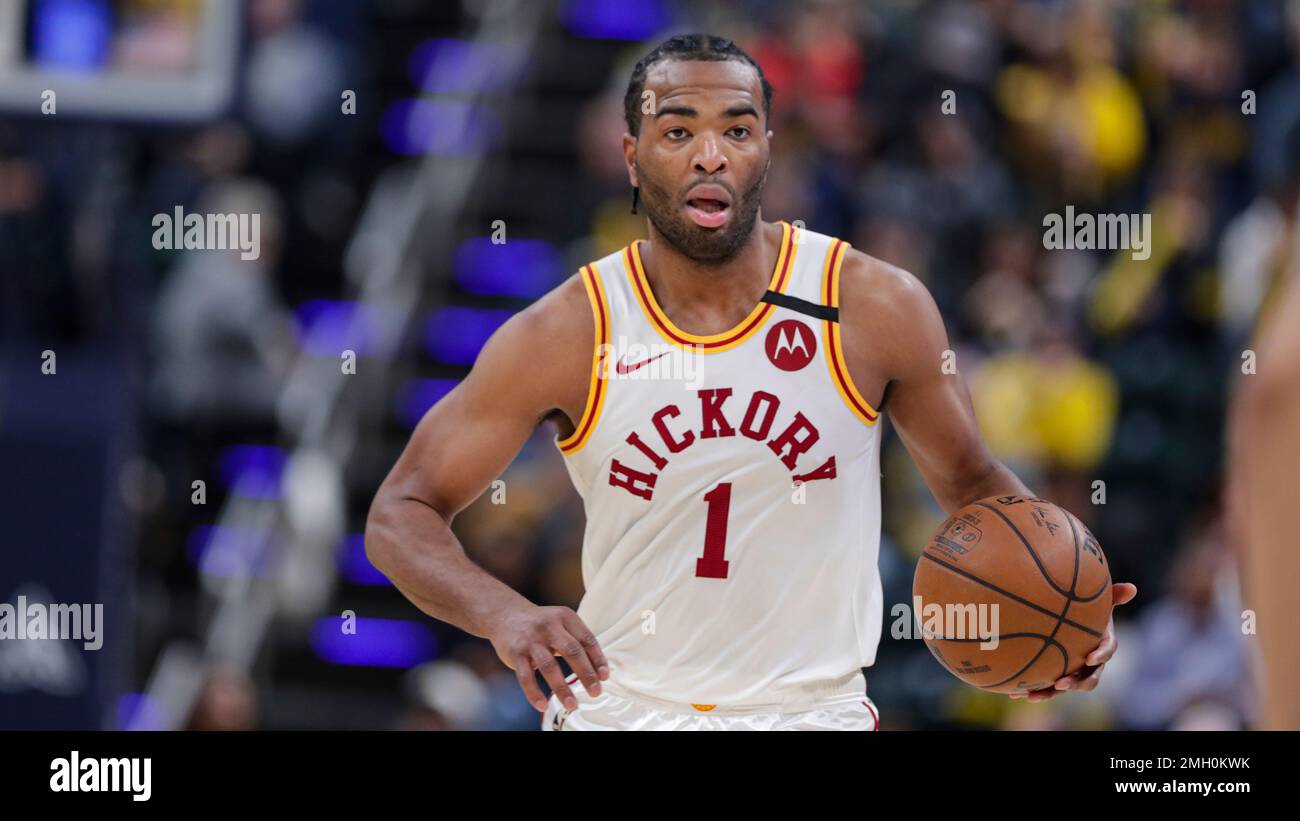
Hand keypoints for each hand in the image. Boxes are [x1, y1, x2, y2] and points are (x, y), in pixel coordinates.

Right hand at [488, 604, 609, 712]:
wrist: (505, 615)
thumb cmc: (542, 625)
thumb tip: (599, 671)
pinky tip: (542, 705)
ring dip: (562, 688)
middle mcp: (549, 626)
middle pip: (572, 651)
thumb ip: (578, 642)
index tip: (604, 677)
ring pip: (549, 666)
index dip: (598, 659)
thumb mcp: (561, 623)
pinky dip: (534, 693)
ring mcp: (531, 640)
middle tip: (596, 692)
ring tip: (572, 705)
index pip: (586, 639)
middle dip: (586, 674)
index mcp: (565, 616)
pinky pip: (525, 677)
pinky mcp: (515, 653)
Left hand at [1010, 582, 1136, 702]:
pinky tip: (1016, 694)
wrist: (1070, 622)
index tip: (1090, 657)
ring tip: (1034, 696)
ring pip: (1066, 687)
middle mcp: (1091, 663)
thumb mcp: (1100, 600)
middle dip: (1076, 683)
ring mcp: (1075, 671)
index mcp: (1103, 645)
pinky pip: (1047, 687)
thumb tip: (1132, 587)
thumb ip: (1113, 595)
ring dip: (1051, 693)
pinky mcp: (1057, 676)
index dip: (1100, 655)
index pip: (1107, 651)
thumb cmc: (1088, 609)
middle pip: (1088, 678)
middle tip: (1061, 684)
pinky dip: (1033, 691)